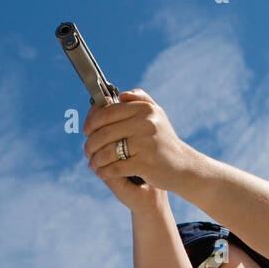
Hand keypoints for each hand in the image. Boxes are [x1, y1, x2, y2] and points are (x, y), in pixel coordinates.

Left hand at [83, 89, 194, 206]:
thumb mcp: (157, 115)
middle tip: (87, 152)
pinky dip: (106, 171)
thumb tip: (120, 94)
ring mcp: (146, 143)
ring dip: (96, 160)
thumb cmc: (164, 140)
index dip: (92, 122)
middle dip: (91, 144)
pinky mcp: (146, 163)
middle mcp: (146, 123)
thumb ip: (141, 100)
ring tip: (93, 164)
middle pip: (105, 133)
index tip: (86, 131)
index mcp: (145, 109)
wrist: (183, 165)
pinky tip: (102, 173)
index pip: (108, 112)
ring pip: (108, 151)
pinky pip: (116, 167)